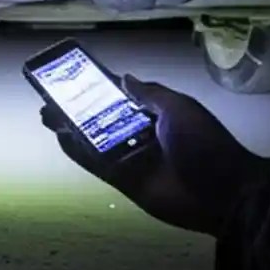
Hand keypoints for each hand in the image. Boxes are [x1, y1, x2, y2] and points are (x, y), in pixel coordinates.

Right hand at [41, 75, 269, 234]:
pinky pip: (96, 163)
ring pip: (94, 140)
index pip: (122, 97)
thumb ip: (150, 94)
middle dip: (78, 108)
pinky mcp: (123, 180)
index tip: (76, 76)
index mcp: (157, 114)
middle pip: (103, 118)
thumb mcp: (179, 109)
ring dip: (71, 128)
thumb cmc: (204, 144)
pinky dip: (78, 151)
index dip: (100, 86)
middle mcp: (142, 134)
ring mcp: (131, 158)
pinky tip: (61, 137)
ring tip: (47, 114)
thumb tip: (125, 77)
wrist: (222, 193)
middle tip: (52, 96)